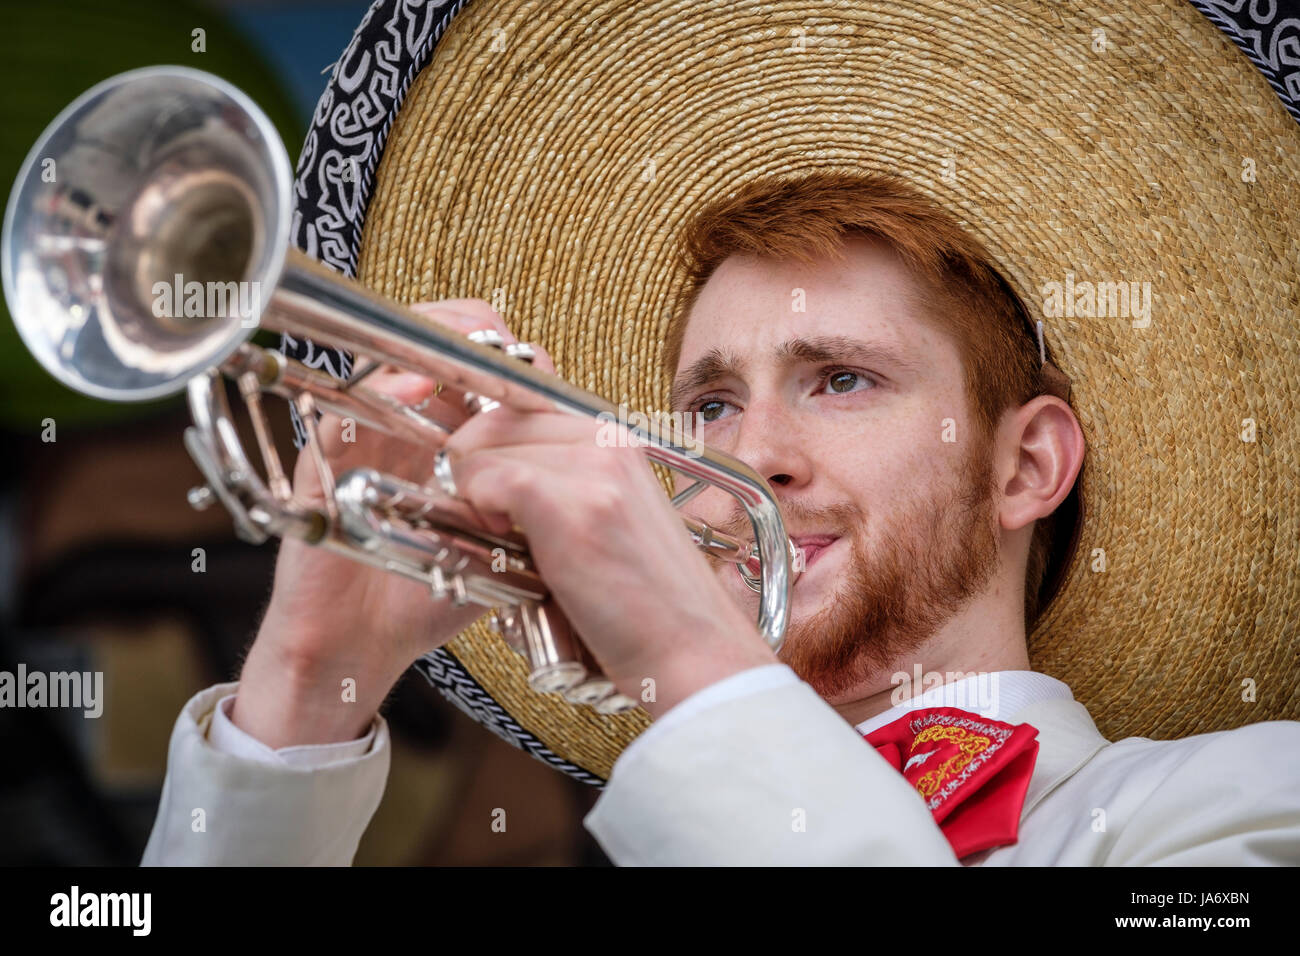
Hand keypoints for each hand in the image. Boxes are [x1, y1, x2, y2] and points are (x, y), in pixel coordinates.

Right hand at [232, 299, 537, 746]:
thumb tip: (584, 471)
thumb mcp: (497, 547)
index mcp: (452, 438)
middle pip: (436, 343)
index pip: (484, 370)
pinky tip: (414, 387)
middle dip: (472, 333)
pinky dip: (381, 386)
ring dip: (427, 344)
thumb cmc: (426, 595)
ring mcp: (363, 432)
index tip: (540, 373)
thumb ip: (529, 506)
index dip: (515, 361)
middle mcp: (407, 425)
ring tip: (459, 353)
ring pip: (391, 355)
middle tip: (499, 348)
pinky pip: (344, 399)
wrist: (358, 645)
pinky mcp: (322, 452)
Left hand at [440, 406, 778, 717]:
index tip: (486, 491)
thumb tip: (490, 477)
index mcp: (615, 438)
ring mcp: (592, 466)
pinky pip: (486, 477)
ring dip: (470, 492)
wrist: (694, 649)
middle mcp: (606, 438)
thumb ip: (561, 488)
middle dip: (470, 465)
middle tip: (488, 519)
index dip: (487, 446)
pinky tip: (505, 543)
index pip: (518, 406)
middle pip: (494, 420)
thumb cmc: (647, 605)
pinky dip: (475, 509)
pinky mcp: (571, 503)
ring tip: (502, 537)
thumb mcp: (606, 522)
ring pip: (482, 447)